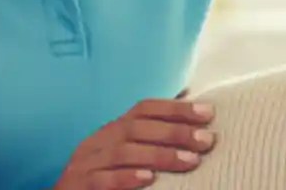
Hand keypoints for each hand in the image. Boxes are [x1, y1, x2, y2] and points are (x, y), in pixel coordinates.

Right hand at [53, 99, 215, 189]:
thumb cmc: (102, 175)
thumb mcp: (124, 151)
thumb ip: (150, 136)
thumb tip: (189, 105)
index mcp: (112, 130)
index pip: (145, 109)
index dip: (176, 108)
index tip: (208, 113)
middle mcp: (99, 141)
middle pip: (137, 127)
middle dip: (175, 132)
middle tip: (206, 140)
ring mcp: (86, 163)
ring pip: (123, 152)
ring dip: (159, 155)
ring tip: (190, 161)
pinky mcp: (77, 185)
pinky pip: (101, 179)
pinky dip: (126, 178)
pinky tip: (149, 179)